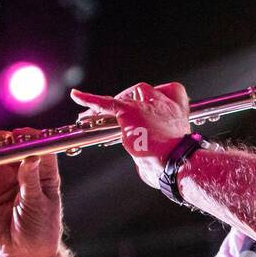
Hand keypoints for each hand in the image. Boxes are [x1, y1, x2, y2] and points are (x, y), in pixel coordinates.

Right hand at [0, 117, 62, 256]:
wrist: (25, 254)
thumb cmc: (41, 230)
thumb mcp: (39, 205)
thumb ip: (32, 181)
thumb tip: (31, 157)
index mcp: (42, 174)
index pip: (37, 147)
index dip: (29, 137)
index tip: (22, 134)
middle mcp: (21, 173)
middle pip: (9, 148)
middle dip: (2, 139)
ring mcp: (2, 182)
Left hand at [69, 82, 189, 188]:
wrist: (179, 160)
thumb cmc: (177, 164)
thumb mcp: (171, 153)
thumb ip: (154, 150)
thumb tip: (141, 162)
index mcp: (177, 111)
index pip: (169, 92)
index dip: (156, 101)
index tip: (149, 112)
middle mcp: (163, 102)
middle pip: (139, 94)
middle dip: (125, 106)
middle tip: (114, 121)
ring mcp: (146, 104)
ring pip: (121, 99)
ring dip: (105, 109)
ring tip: (89, 118)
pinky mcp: (129, 110)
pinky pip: (105, 102)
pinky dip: (89, 99)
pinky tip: (76, 96)